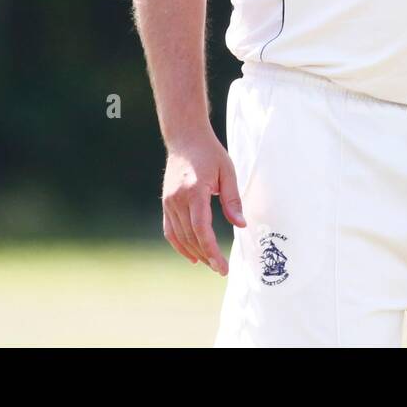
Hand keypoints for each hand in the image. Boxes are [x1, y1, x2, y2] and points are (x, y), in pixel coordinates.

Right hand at [161, 130, 246, 272]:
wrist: (186, 138)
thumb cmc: (210, 153)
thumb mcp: (227, 172)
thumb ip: (232, 200)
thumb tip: (240, 225)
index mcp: (194, 190)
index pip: (201, 229)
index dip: (212, 250)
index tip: (222, 266)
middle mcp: (178, 199)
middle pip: (191, 236)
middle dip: (206, 256)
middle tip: (220, 268)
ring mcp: (169, 202)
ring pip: (180, 236)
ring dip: (195, 252)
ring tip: (210, 263)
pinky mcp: (166, 202)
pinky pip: (170, 230)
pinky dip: (180, 245)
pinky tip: (192, 255)